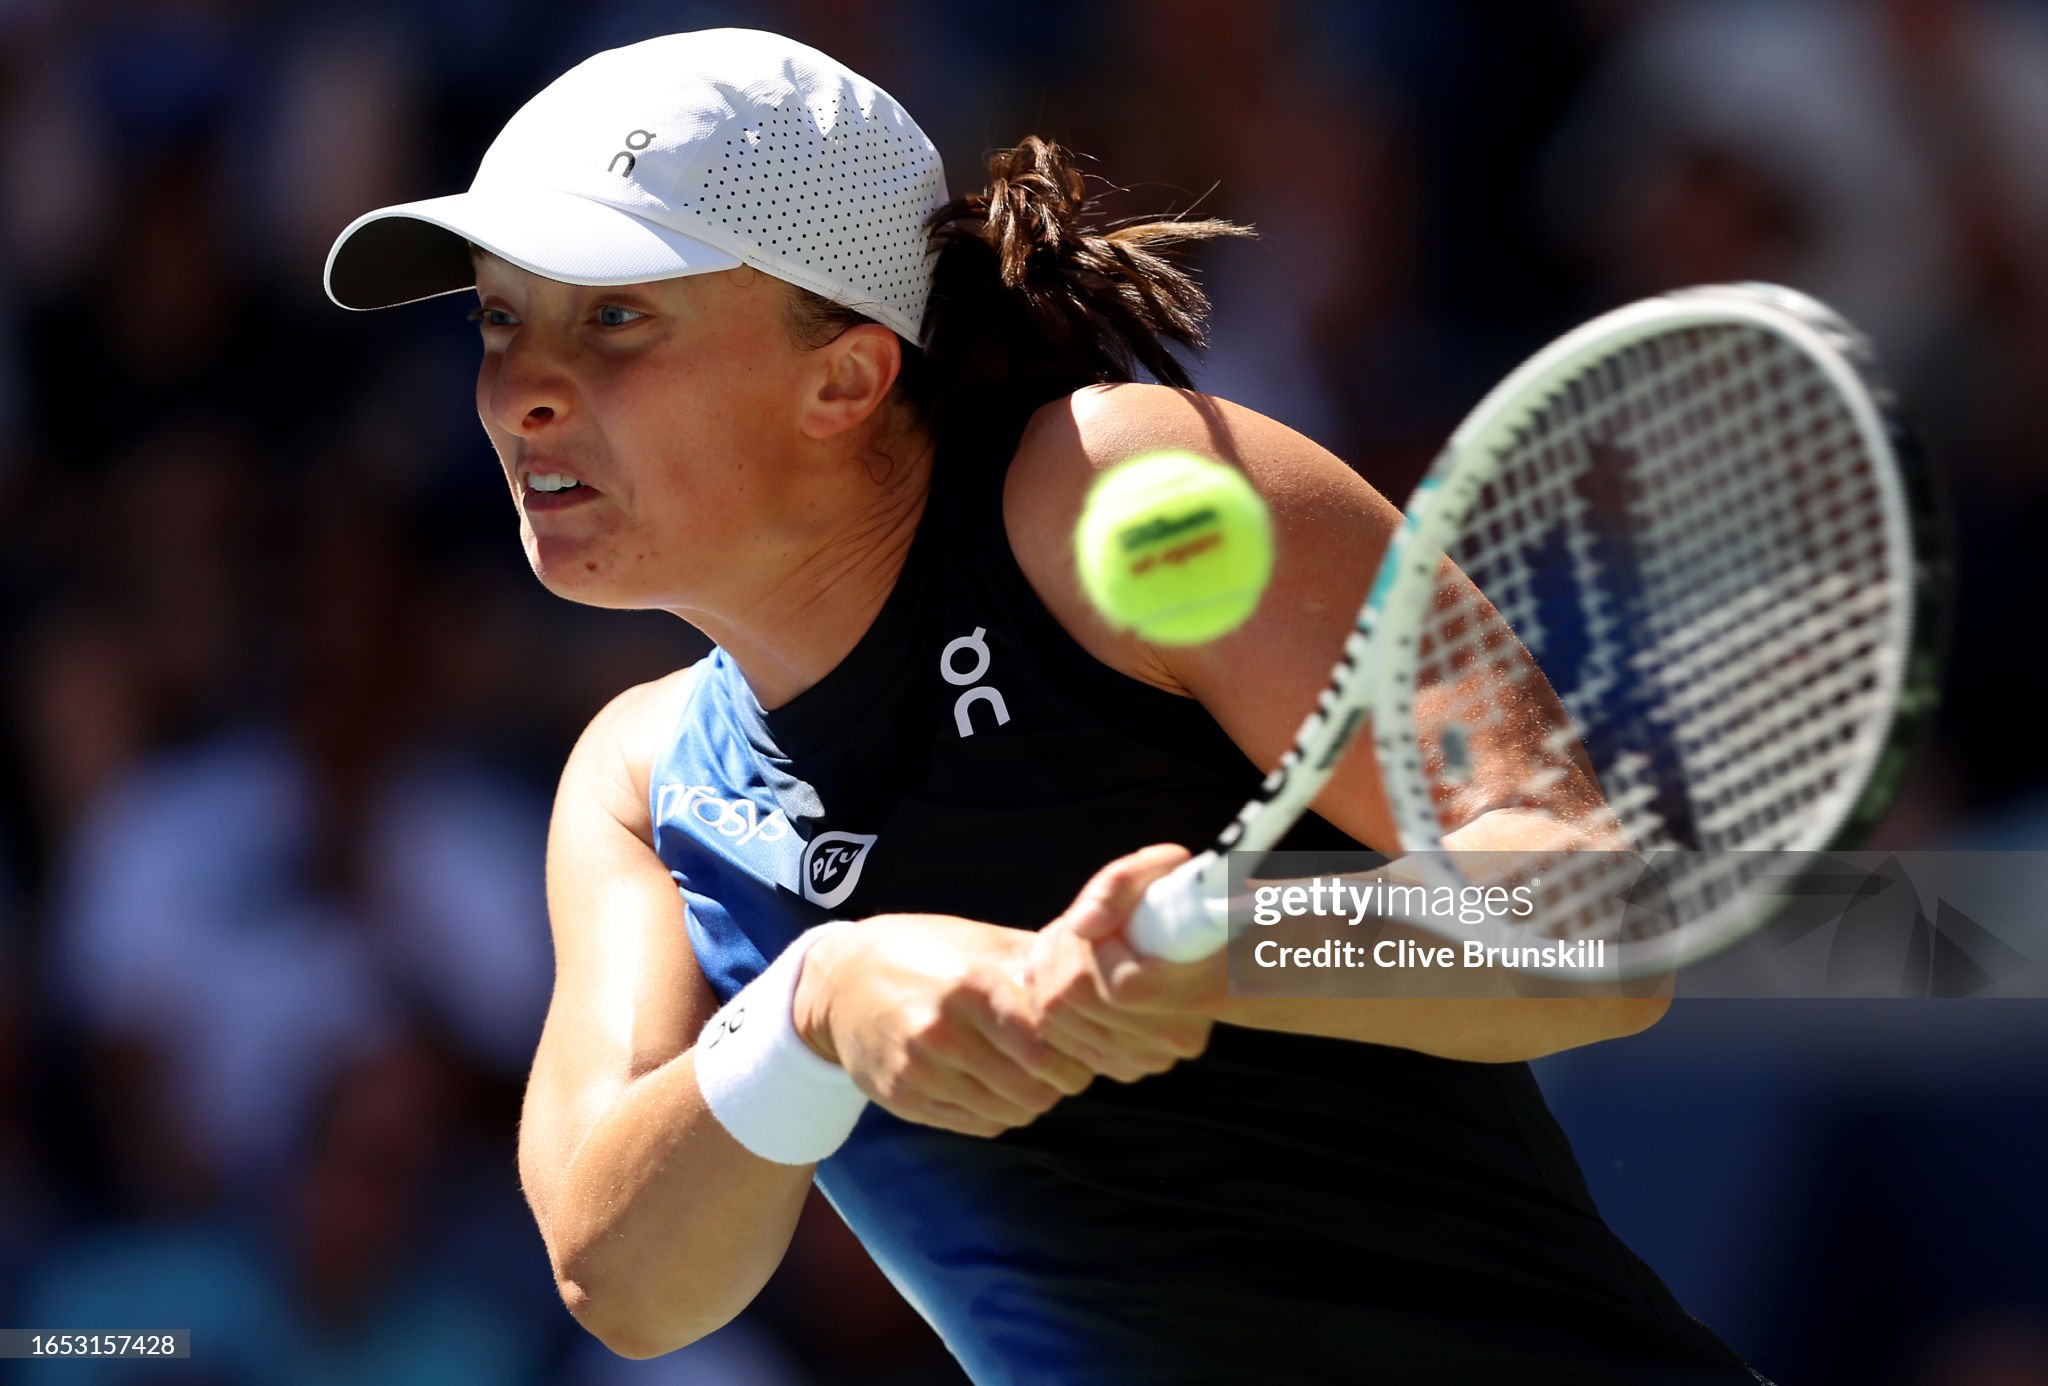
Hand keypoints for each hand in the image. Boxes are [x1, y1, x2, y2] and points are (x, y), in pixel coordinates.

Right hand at [792, 915, 1094, 1138]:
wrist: (839, 982)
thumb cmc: (924, 953)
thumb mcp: (980, 941)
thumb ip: (1037, 961)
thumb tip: (1100, 971)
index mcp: (971, 985)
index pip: (1046, 1044)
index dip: (1075, 1052)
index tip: (1082, 1045)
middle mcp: (943, 1030)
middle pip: (1034, 1087)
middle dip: (1060, 1081)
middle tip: (1064, 1066)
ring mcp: (918, 1069)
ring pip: (1009, 1111)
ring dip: (1032, 1099)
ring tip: (1031, 1074)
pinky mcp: (902, 1098)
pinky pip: (977, 1125)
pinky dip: (1000, 1111)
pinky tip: (996, 1085)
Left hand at [1018, 845, 1222, 1082]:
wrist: (1217, 953)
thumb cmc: (1188, 901)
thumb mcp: (1163, 868)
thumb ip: (1118, 885)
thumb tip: (1082, 926)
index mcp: (1196, 989)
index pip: (1117, 987)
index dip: (1088, 949)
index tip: (1096, 922)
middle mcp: (1174, 1037)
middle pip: (1074, 1004)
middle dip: (1055, 957)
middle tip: (1067, 928)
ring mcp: (1149, 1059)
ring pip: (1057, 1025)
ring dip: (1046, 977)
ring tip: (1066, 947)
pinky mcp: (1126, 1068)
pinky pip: (1060, 1043)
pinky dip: (1049, 1006)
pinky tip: (1067, 976)